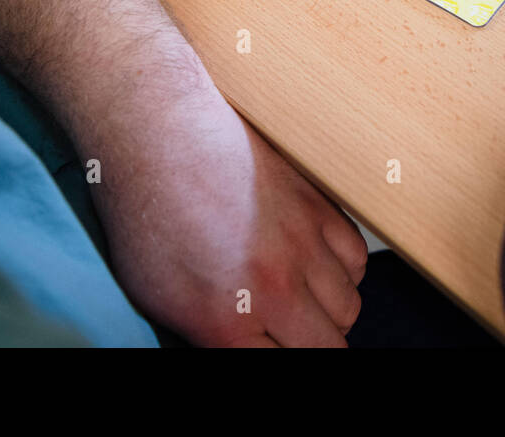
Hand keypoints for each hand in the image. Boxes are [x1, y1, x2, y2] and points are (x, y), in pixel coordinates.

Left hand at [89, 83, 367, 346]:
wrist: (159, 135)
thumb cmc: (149, 213)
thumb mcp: (162, 298)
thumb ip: (215, 335)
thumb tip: (248, 345)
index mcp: (226, 324)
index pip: (290, 368)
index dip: (284, 356)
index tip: (278, 345)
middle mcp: (272, 290)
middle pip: (329, 346)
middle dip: (311, 344)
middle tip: (291, 333)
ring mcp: (302, 246)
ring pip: (348, 306)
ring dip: (329, 309)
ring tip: (302, 296)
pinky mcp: (318, 206)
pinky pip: (356, 259)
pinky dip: (343, 269)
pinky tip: (315, 261)